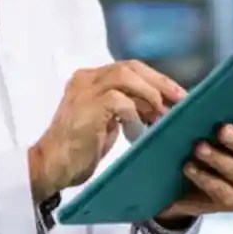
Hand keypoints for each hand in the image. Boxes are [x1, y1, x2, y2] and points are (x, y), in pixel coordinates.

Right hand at [29, 60, 185, 201]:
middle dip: (160, 83)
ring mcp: (85, 89)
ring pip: (127, 76)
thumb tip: (157, 108)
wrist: (51, 166)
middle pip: (132, 67)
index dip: (155, 80)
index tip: (176, 96)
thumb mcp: (106, 124)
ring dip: (150, 95)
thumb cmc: (78, 151)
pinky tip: (135, 134)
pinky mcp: (88, 105)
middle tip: (181, 101)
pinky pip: (120, 101)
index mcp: (90, 80)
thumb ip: (125, 110)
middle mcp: (86, 78)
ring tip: (162, 116)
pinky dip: (134, 115)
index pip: (130, 69)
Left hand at [155, 107, 232, 226]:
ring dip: (218, 159)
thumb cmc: (207, 146)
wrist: (188, 186)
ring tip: (199, 148)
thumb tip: (211, 101)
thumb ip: (219, 115)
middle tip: (221, 129)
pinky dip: (206, 178)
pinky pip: (223, 191)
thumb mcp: (212, 129)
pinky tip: (190, 167)